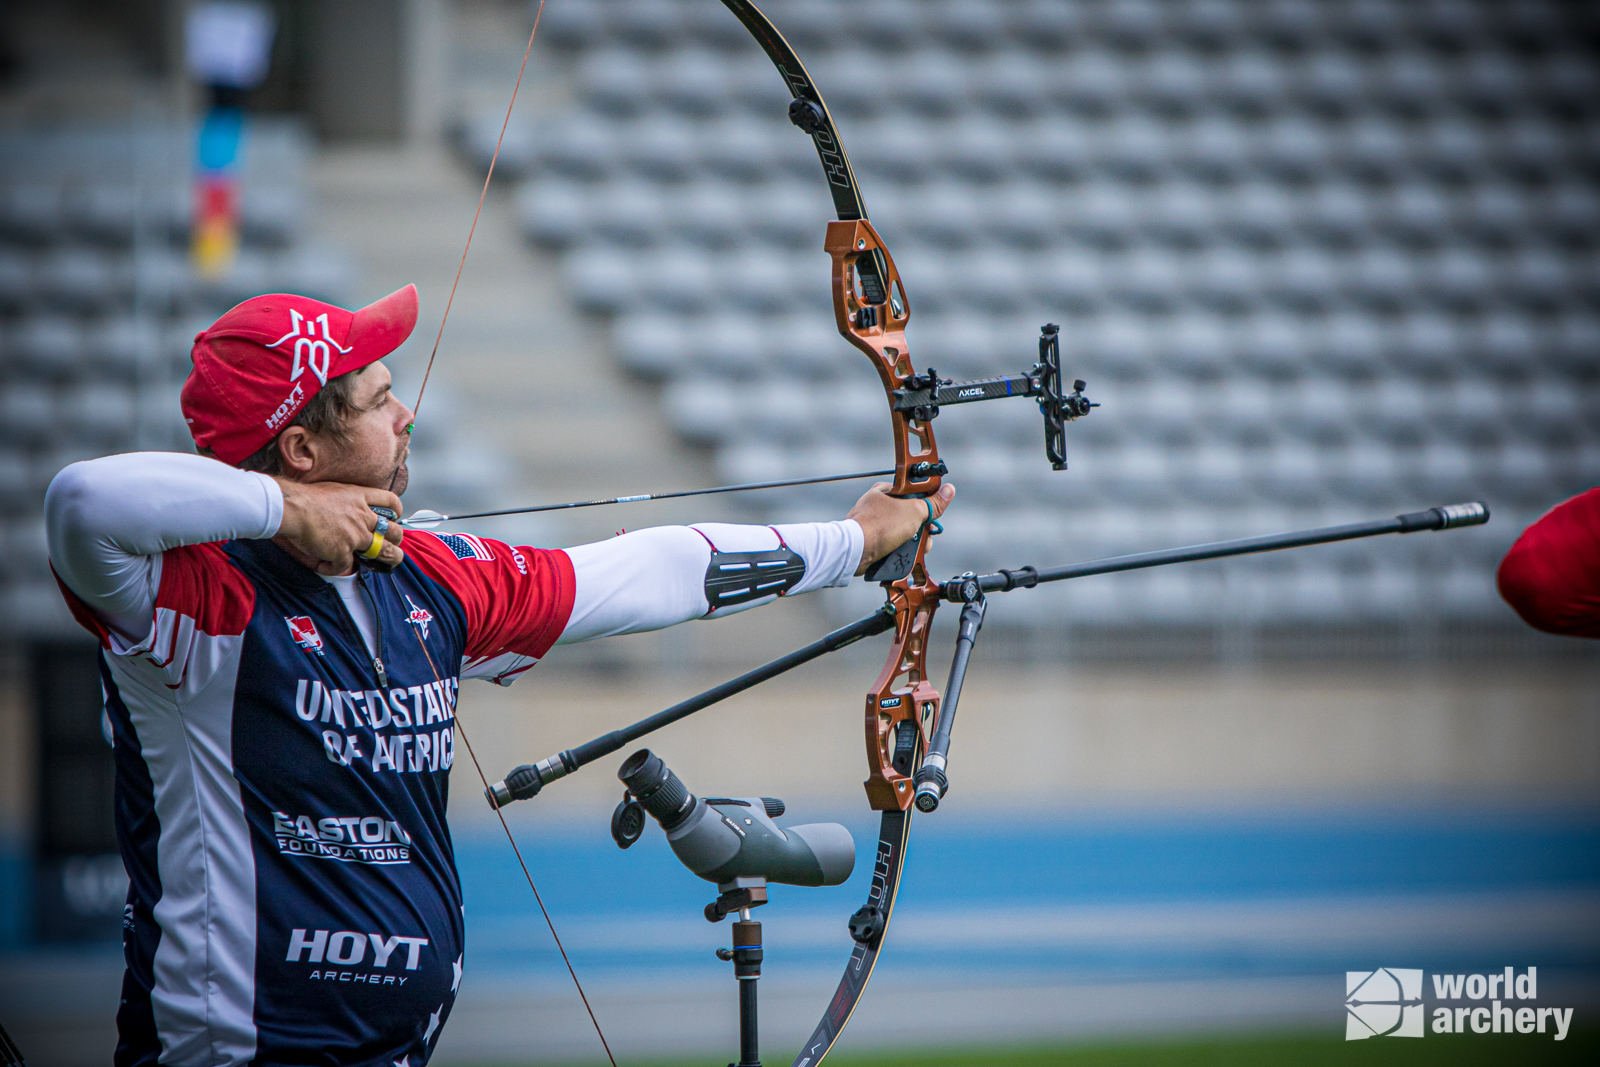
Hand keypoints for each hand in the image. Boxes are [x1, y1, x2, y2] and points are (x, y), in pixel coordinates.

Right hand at [273, 478, 404, 575]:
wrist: (293, 508)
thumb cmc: (303, 497)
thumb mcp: (333, 489)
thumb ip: (344, 501)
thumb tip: (341, 509)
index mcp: (359, 497)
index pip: (390, 501)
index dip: (396, 510)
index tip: (395, 517)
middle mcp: (363, 517)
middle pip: (393, 531)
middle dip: (397, 540)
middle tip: (394, 545)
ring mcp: (356, 535)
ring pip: (383, 551)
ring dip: (389, 560)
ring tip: (387, 565)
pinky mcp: (343, 551)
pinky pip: (343, 566)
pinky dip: (332, 567)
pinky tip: (324, 565)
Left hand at [848, 482, 954, 575]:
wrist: (855, 550)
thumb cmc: (880, 526)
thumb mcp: (914, 512)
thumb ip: (933, 503)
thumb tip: (949, 490)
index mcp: (886, 490)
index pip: (914, 494)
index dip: (926, 507)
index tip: (932, 518)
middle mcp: (878, 505)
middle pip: (910, 516)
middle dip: (921, 530)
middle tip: (924, 538)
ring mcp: (873, 523)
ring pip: (902, 531)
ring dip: (912, 542)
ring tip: (914, 549)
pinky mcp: (871, 540)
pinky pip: (891, 543)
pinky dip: (899, 549)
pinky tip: (902, 555)